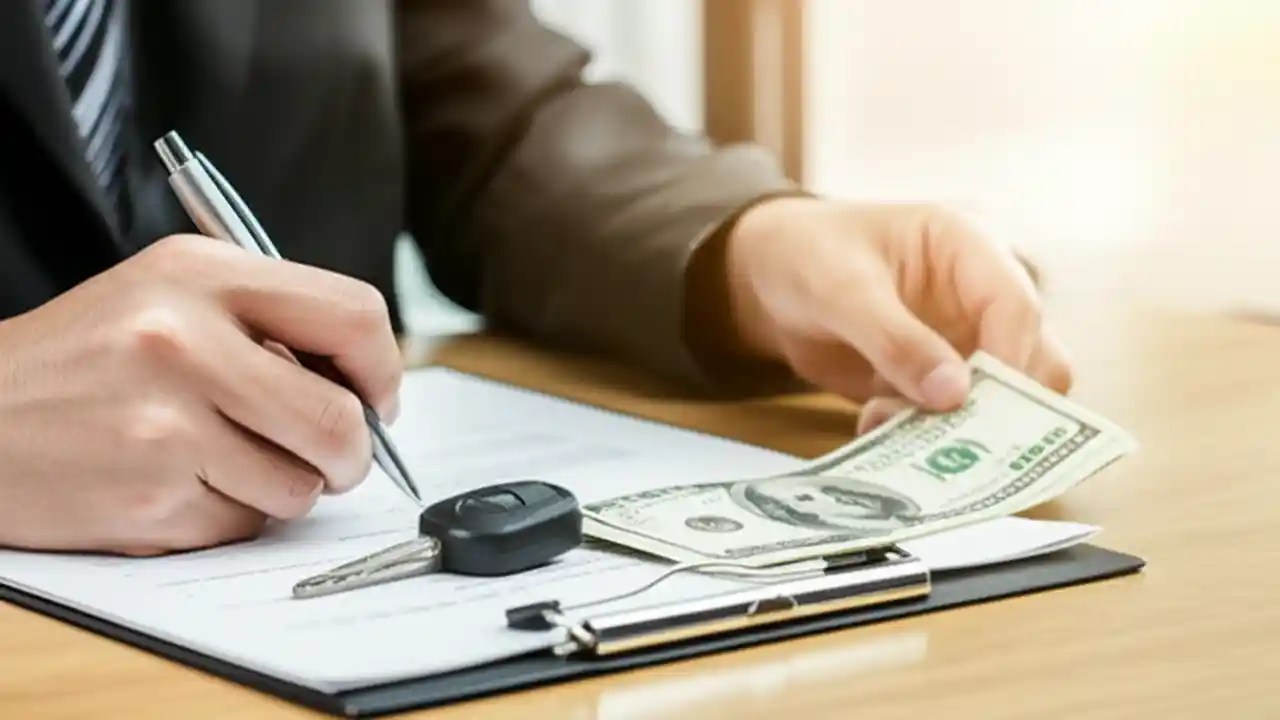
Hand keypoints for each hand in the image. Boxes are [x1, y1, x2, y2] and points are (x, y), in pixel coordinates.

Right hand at [0, 235, 401, 554]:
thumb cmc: (84, 357)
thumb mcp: (170, 292)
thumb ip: (269, 318)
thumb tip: (368, 383)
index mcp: (199, 276)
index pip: (354, 316)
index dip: (382, 366)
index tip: (375, 394)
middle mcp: (183, 344)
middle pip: (340, 420)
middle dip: (353, 453)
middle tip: (335, 456)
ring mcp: (165, 428)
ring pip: (300, 486)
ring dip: (284, 486)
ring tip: (226, 460)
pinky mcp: (148, 501)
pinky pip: (244, 526)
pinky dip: (230, 516)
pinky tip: (179, 484)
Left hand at [717, 198, 1071, 430]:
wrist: (764, 279)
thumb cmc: (806, 254)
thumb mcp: (841, 289)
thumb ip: (895, 339)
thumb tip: (954, 395)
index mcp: (969, 247)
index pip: (1018, 307)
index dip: (1010, 359)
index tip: (979, 405)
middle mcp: (979, 298)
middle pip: (1034, 360)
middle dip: (1000, 406)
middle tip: (956, 440)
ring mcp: (962, 342)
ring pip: (997, 401)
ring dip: (953, 427)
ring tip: (893, 429)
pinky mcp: (935, 382)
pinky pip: (949, 422)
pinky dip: (919, 436)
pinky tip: (872, 428)